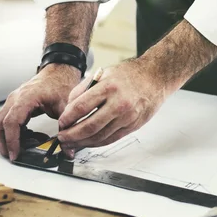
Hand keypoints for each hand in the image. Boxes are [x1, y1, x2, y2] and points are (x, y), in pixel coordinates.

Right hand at [0, 64, 81, 160]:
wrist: (59, 71)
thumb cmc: (60, 83)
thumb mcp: (65, 105)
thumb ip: (65, 127)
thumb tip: (67, 149)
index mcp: (26, 97)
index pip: (11, 122)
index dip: (11, 140)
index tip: (15, 154)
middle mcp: (15, 99)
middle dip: (3, 144)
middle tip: (13, 156)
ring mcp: (12, 101)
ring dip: (6, 139)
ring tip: (24, 148)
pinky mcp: (14, 105)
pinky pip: (6, 122)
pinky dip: (12, 133)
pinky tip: (28, 137)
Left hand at [57, 58, 172, 150]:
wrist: (155, 77)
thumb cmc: (130, 74)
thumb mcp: (103, 73)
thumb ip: (84, 89)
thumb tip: (69, 108)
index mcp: (108, 87)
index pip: (81, 106)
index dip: (67, 118)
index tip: (61, 122)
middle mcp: (118, 103)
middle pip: (89, 126)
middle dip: (71, 135)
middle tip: (62, 137)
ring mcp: (127, 116)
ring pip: (99, 136)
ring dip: (82, 142)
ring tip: (72, 142)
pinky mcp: (133, 126)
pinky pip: (111, 139)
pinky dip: (97, 143)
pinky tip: (88, 142)